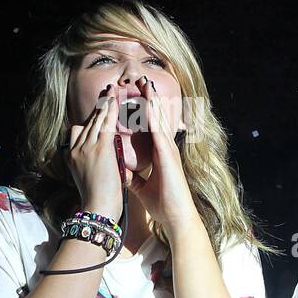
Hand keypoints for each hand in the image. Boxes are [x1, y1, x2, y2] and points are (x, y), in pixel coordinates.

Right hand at [65, 84, 122, 221]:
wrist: (97, 209)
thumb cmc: (98, 201)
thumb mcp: (90, 179)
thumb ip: (93, 166)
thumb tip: (102, 161)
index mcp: (73, 157)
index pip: (79, 131)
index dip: (90, 120)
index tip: (99, 111)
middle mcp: (76, 149)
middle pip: (87, 121)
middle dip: (98, 106)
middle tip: (107, 91)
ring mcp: (87, 147)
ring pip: (96, 119)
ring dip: (105, 103)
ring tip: (112, 91)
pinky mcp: (100, 148)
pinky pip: (105, 123)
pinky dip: (110, 110)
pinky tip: (116, 100)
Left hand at [126, 75, 198, 234]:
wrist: (176, 217)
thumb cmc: (163, 204)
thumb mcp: (141, 187)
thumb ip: (132, 176)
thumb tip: (121, 170)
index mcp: (159, 154)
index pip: (149, 126)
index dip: (143, 110)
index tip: (134, 96)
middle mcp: (165, 148)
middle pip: (155, 117)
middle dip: (148, 99)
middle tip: (140, 80)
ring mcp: (168, 149)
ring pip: (159, 119)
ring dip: (152, 100)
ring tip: (145, 83)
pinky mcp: (168, 154)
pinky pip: (159, 131)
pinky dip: (154, 116)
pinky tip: (148, 104)